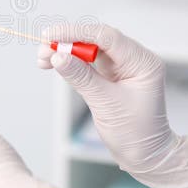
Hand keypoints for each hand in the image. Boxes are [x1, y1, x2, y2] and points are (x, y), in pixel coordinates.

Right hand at [38, 23, 187, 187]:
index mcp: (142, 62)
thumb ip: (82, 78)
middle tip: (43, 49)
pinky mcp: (109, 75)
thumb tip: (58, 56)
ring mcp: (121, 66)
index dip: (77, 33)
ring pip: (89, 49)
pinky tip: (54, 64)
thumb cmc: (135, 133)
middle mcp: (133, 59)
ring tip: (43, 59)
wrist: (144, 155)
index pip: (107, 37)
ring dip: (65, 51)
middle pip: (96, 39)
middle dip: (68, 41)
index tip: (52, 36)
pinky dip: (69, 62)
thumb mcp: (106, 104)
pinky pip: (87, 62)